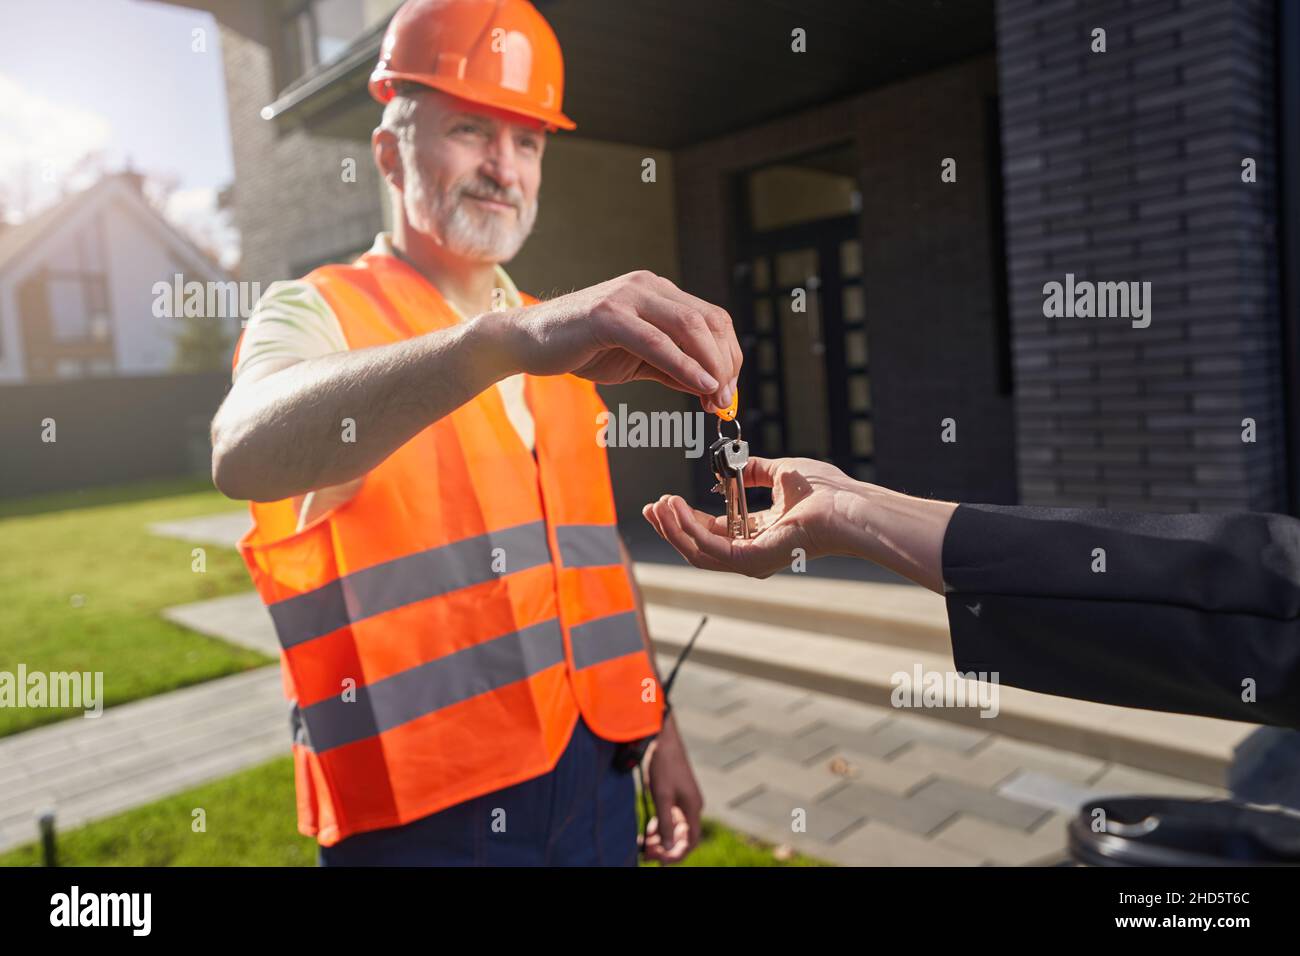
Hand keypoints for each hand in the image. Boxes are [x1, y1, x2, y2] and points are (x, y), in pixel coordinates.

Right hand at [491, 270, 740, 411]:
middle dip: (725, 363)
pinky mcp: (607, 315)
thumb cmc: (580, 349)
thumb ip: (672, 369)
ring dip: (710, 366)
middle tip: (726, 400)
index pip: (712, 318)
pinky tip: (699, 386)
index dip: (729, 355)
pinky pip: (656, 341)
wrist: (527, 342)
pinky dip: (683, 365)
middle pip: (708, 321)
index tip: (728, 391)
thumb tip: (710, 388)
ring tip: (716, 397)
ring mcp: (627, 297)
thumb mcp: (637, 361)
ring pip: (689, 326)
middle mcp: (647, 286)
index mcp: (657, 292)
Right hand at [642, 456, 866, 577]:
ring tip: (659, 505)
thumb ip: (757, 470)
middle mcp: (751, 553)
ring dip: (673, 527)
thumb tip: (740, 460)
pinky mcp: (750, 560)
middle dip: (670, 526)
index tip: (664, 501)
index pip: (712, 532)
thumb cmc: (827, 492)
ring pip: (697, 551)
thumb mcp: (782, 473)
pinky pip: (708, 548)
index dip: (685, 518)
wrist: (846, 504)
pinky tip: (674, 508)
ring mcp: (750, 561)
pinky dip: (687, 528)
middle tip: (651, 506)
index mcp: (758, 535)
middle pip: (698, 546)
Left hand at [642, 718, 702, 863]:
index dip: (677, 854)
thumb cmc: (663, 764)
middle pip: (681, 837)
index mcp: (693, 807)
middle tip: (646, 854)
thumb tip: (669, 847)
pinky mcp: (672, 795)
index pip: (690, 840)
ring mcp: (681, 801)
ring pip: (673, 829)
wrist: (660, 737)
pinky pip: (667, 819)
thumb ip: (665, 822)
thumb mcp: (662, 796)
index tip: (660, 861)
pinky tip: (645, 832)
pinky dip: (657, 827)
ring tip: (642, 846)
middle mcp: (690, 806)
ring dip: (659, 839)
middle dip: (665, 848)